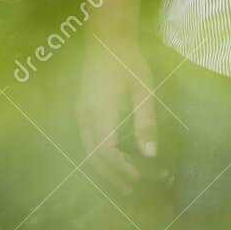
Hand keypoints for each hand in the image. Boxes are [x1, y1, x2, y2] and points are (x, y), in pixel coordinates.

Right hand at [76, 40, 163, 197]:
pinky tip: (113, 157)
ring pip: (87, 150)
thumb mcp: (143, 89)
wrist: (106, 38)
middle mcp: (85, 117)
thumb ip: (146, 122)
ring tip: (123, 181)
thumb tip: (150, 155)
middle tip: (131, 190)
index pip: (106, 152)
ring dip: (103, 168)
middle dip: (110, 176)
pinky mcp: (80, 109)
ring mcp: (79, 113)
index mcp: (100, 113)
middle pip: (93, 157)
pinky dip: (98, 155)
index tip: (138, 178)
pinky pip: (86, 140)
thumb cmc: (128, 61)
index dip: (120, 169)